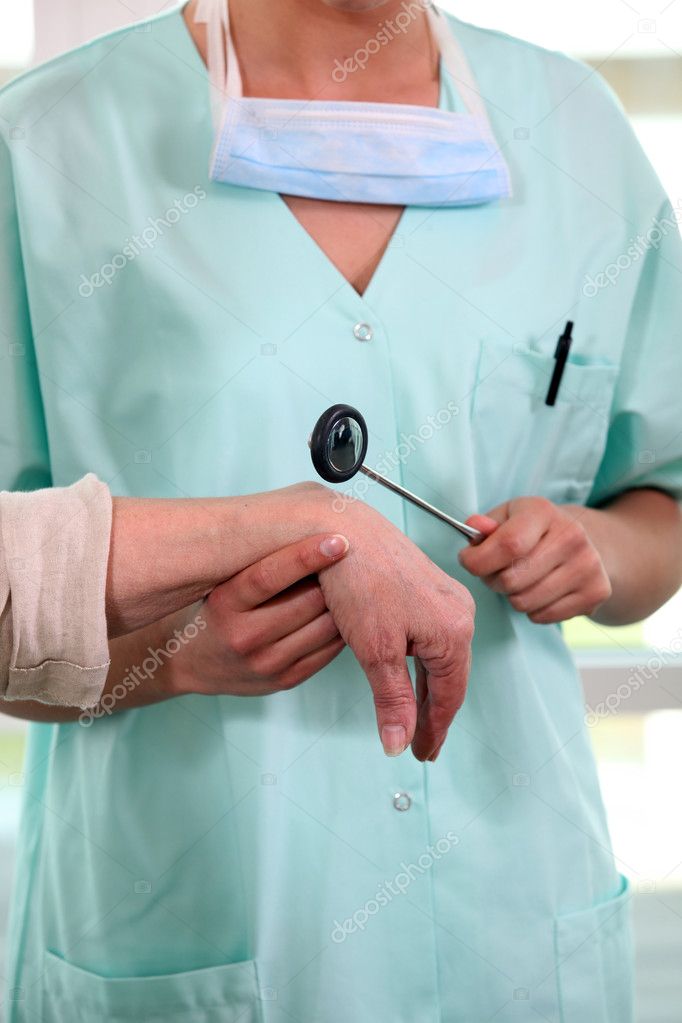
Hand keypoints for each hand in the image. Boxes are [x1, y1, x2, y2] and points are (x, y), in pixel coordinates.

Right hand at [171, 532, 349, 696]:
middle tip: (355, 557)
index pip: (269, 576)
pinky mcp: (285, 680)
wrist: (188, 661)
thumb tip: (311, 526)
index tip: (338, 539)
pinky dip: (341, 628)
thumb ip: (257, 562)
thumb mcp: (220, 582)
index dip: (307, 555)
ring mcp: (266, 663)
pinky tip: (342, 611)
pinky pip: (329, 650)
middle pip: (307, 601)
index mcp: (224, 604)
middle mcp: (244, 636)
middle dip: (334, 577)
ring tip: (353, 582)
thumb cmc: (214, 608)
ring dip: (343, 603)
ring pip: (325, 627)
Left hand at [311, 493, 474, 762]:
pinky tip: (407, 672)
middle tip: (421, 745)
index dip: (434, 729)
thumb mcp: (375, 649)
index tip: (421, 754)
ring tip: (414, 716)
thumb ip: (392, 700)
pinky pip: (432, 636)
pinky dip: (421, 661)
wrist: (345, 527)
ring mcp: (447, 597)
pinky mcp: (429, 587)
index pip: (449, 696)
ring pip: (441, 656)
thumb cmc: (359, 581)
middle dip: (433, 712)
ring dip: (428, 688)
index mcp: (454, 630)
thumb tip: (398, 746)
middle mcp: (459, 612)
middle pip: (451, 677)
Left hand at [458, 497, 611, 623]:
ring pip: (524, 602)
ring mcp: (588, 564)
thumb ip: (484, 526)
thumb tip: (475, 526)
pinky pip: (543, 616)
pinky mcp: (597, 591)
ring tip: (520, 581)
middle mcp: (571, 535)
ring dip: (512, 597)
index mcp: (543, 512)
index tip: (468, 561)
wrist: (584, 542)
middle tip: (497, 573)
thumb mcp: (506, 518)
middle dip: (493, 581)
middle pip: (512, 579)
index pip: (508, 545)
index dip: (478, 561)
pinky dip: (533, 610)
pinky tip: (540, 592)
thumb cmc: (532, 532)